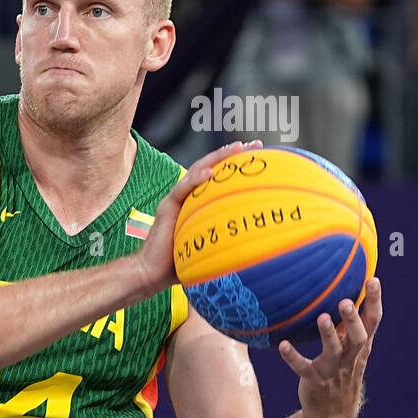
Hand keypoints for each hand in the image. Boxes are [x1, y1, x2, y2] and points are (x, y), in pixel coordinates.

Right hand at [134, 139, 263, 297]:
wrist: (152, 273)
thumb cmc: (183, 265)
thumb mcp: (214, 248)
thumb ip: (231, 240)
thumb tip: (265, 245)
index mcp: (199, 203)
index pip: (221, 177)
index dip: (239, 165)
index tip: (261, 157)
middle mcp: (188, 197)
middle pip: (211, 167)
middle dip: (233, 153)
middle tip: (256, 145)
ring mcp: (176, 200)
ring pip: (197, 171)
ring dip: (217, 158)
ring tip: (236, 149)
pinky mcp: (166, 206)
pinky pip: (182, 189)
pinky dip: (195, 180)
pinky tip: (209, 174)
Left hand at [280, 278, 382, 417]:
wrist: (333, 413)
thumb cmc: (342, 373)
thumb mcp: (352, 351)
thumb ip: (351, 327)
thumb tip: (344, 294)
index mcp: (361, 348)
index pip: (373, 322)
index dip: (374, 302)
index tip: (372, 280)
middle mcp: (350, 358)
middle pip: (358, 337)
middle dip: (353, 320)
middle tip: (346, 301)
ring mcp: (333, 370)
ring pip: (333, 351)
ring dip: (328, 335)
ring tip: (322, 318)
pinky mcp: (314, 380)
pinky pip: (302, 367)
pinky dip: (293, 357)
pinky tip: (283, 345)